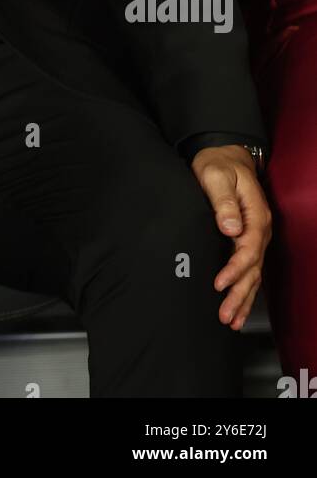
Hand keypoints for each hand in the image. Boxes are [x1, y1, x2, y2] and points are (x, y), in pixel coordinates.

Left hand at [190, 144, 271, 329]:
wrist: (226, 156)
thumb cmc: (219, 164)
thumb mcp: (217, 176)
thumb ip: (224, 202)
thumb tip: (230, 227)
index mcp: (256, 215)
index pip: (248, 249)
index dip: (235, 269)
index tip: (220, 283)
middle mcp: (260, 230)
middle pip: (253, 268)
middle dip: (239, 294)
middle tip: (225, 315)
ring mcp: (256, 237)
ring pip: (253, 275)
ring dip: (243, 299)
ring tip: (231, 321)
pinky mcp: (247, 241)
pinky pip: (250, 270)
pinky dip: (244, 291)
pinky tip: (238, 308)